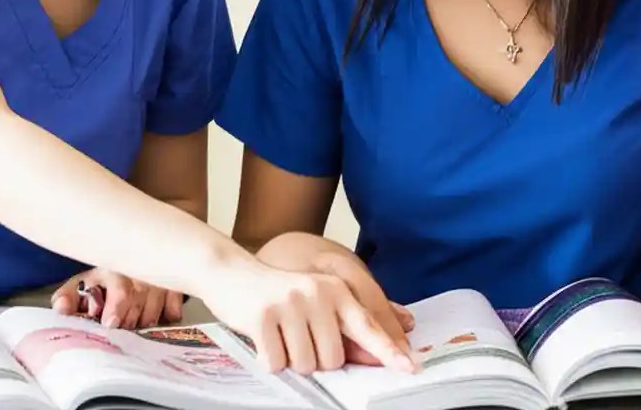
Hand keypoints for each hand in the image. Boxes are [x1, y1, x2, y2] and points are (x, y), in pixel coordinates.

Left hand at [51, 268, 183, 329]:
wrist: (143, 246)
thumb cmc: (110, 272)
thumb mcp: (84, 280)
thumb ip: (68, 297)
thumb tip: (61, 310)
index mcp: (115, 272)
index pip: (121, 294)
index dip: (115, 311)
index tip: (110, 321)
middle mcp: (141, 277)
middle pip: (135, 314)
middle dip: (124, 324)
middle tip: (117, 321)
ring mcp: (161, 284)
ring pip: (152, 318)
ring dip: (141, 322)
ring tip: (132, 315)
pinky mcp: (177, 290)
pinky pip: (172, 315)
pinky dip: (164, 318)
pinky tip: (153, 311)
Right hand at [255, 232, 414, 364]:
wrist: (231, 273)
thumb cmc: (279, 295)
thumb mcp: (317, 300)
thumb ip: (347, 325)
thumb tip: (374, 355)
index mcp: (337, 290)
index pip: (368, 326)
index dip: (388, 350)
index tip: (409, 367)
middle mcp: (318, 293)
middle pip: (333, 358)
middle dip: (315, 359)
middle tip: (297, 336)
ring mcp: (291, 303)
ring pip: (305, 364)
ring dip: (291, 359)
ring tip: (280, 333)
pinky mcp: (263, 316)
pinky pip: (276, 362)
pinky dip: (269, 358)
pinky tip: (264, 336)